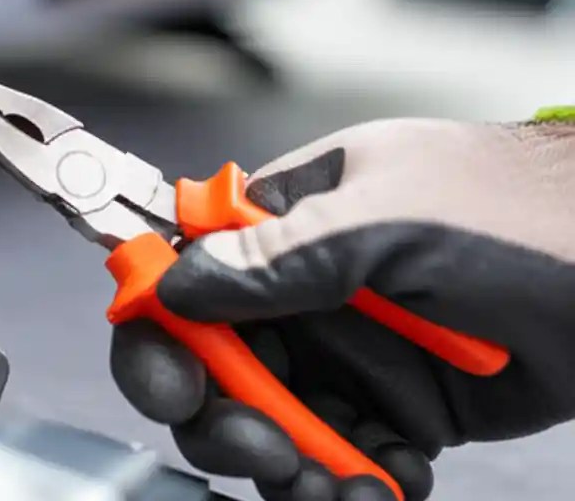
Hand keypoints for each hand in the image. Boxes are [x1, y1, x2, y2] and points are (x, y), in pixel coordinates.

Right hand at [109, 119, 574, 500]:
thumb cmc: (524, 212)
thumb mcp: (391, 219)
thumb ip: (279, 257)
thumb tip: (177, 284)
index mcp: (288, 223)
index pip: (186, 274)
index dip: (160, 332)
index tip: (173, 387)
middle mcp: (307, 292)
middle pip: (219, 370)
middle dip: (230, 423)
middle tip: (269, 455)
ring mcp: (353, 354)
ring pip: (278, 427)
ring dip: (294, 469)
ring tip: (340, 487)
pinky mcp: (401, 410)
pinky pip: (348, 458)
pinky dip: (357, 482)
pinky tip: (391, 482)